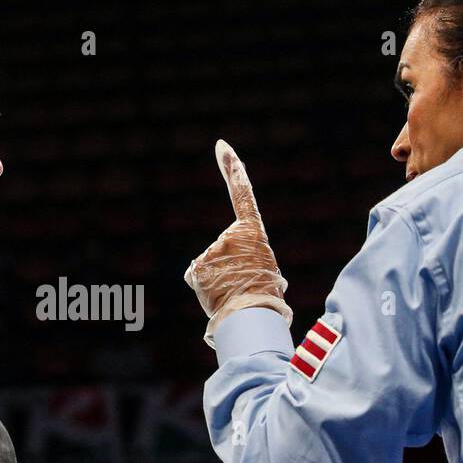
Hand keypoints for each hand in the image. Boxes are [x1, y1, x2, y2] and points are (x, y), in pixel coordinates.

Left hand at [184, 140, 291, 346]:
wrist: (255, 315)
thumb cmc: (266, 296)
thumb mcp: (265, 268)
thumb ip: (247, 257)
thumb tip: (231, 269)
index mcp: (253, 231)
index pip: (243, 194)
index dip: (233, 169)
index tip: (222, 147)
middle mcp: (230, 235)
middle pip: (223, 248)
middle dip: (228, 265)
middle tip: (244, 282)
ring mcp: (212, 250)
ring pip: (210, 265)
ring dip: (218, 278)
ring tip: (234, 291)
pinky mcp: (197, 267)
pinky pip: (198, 277)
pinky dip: (205, 288)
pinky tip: (218, 296)